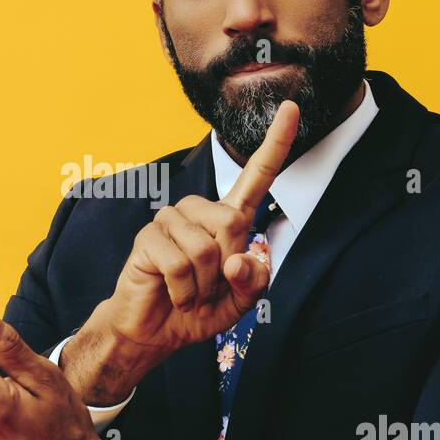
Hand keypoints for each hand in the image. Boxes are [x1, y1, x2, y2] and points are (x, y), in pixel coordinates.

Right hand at [92, 99, 298, 372]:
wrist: (154, 331)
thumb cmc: (197, 311)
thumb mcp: (239, 303)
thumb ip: (252, 283)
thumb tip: (236, 259)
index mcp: (227, 219)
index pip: (256, 176)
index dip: (275, 144)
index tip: (291, 108)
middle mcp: (200, 211)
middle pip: (233, 223)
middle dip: (227, 267)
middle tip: (210, 289)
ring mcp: (171, 220)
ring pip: (206, 249)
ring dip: (203, 286)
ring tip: (189, 293)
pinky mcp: (148, 236)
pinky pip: (179, 264)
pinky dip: (183, 291)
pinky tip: (174, 294)